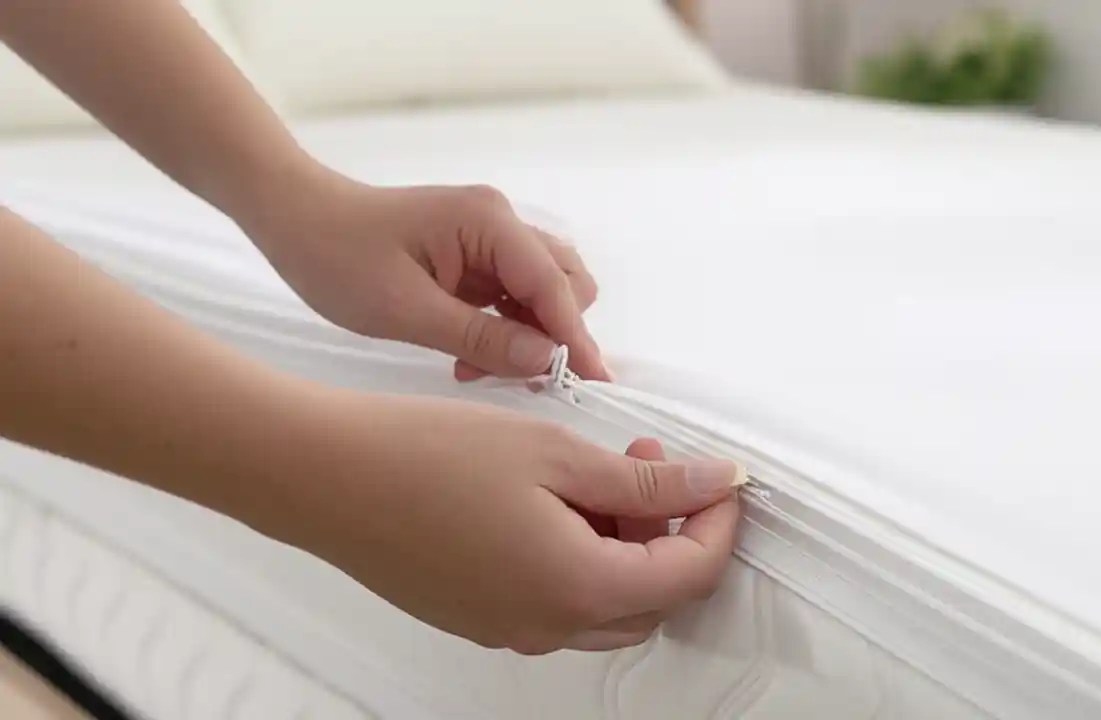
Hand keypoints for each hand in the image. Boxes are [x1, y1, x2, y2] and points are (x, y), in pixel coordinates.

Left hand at [241, 168, 609, 380]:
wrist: (294, 219)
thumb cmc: (336, 257)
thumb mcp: (404, 310)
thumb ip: (480, 338)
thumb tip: (546, 361)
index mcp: (489, 222)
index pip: (552, 286)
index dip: (575, 339)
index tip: (594, 385)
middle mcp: (502, 222)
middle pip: (565, 283)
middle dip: (553, 334)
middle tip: (514, 377)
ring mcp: (491, 238)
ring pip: (544, 293)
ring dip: (527, 336)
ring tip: (477, 368)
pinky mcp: (477, 257)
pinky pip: (514, 298)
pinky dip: (505, 331)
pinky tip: (468, 356)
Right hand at [281, 392, 742, 653]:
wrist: (322, 477)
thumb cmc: (429, 455)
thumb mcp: (555, 453)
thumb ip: (645, 479)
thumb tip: (716, 484)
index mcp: (578, 588)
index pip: (689, 574)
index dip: (718, 524)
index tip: (719, 476)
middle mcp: (548, 627)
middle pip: (650, 599)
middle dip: (668, 531)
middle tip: (646, 460)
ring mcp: (508, 629)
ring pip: (602, 602)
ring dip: (621, 543)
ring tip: (594, 469)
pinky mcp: (476, 616)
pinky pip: (555, 600)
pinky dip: (577, 556)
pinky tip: (550, 499)